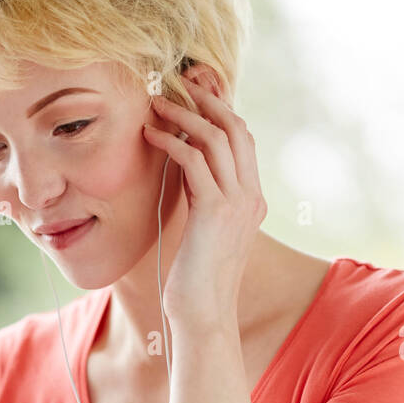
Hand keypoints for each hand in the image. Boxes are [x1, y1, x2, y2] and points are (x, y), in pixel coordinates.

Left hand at [143, 74, 266, 330]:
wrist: (204, 316)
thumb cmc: (196, 282)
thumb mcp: (204, 235)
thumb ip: (203, 203)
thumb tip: (185, 179)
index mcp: (252, 200)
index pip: (242, 141)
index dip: (220, 112)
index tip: (193, 96)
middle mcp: (250, 197)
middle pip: (235, 129)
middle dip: (207, 101)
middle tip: (178, 86)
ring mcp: (236, 203)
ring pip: (216, 139)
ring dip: (184, 116)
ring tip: (156, 105)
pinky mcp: (214, 212)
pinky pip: (194, 161)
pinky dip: (172, 142)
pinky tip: (151, 136)